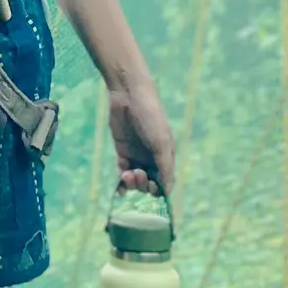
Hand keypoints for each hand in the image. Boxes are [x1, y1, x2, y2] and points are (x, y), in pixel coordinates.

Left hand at [108, 75, 174, 197]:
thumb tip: (167, 192)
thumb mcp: (161, 143)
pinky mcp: (123, 152)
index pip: (166, 182)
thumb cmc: (150, 117)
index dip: (160, 190)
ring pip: (137, 181)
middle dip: (145, 185)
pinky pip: (123, 174)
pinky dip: (122, 183)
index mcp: (166, 156)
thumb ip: (165, 168)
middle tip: (138, 174)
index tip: (153, 188)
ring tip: (127, 174)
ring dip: (133, 184)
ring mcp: (137, 156)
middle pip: (150, 184)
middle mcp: (153, 158)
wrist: (128, 95)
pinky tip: (120, 187)